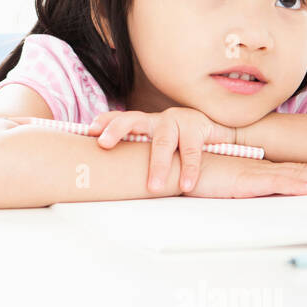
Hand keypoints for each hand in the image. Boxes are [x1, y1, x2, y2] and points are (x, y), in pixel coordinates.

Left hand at [88, 107, 237, 194]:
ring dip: (158, 166)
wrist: (216, 132)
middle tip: (103, 145)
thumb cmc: (181, 144)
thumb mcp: (157, 146)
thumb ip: (138, 154)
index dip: (104, 122)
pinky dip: (189, 169)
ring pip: (163, 142)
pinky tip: (185, 184)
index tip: (89, 130)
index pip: (120, 118)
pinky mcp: (198, 128)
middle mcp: (158, 120)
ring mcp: (178, 121)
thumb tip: (109, 177)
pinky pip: (192, 151)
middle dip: (116, 131)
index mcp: (145, 123)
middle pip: (133, 120)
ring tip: (153, 188)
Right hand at [184, 151, 306, 198]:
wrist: (175, 166)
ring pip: (295, 177)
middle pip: (302, 171)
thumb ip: (240, 187)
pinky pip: (272, 184)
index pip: (294, 170)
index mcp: (257, 169)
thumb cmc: (194, 175)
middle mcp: (260, 168)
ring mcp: (253, 173)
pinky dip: (293, 186)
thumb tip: (251, 195)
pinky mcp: (242, 180)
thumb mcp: (224, 183)